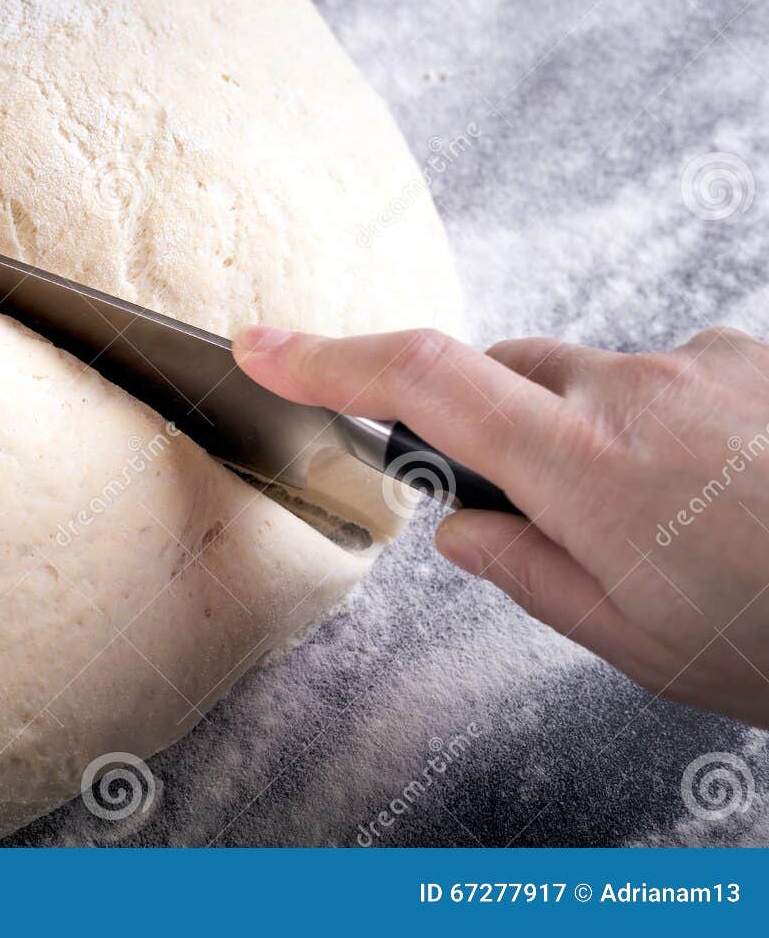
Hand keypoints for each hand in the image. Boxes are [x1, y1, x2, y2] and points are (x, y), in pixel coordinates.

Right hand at [232, 324, 768, 728]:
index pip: (422, 378)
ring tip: (671, 524)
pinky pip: (672, 376)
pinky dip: (666, 425)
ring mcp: (705, 363)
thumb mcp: (633, 639)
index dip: (328, 357)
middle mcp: (635, 389)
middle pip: (505, 366)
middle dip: (490, 420)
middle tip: (532, 510)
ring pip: (593, 377)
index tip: (264, 344)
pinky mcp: (758, 358)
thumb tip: (465, 532)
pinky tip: (724, 493)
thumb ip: (526, 571)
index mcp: (583, 463)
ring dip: (593, 433)